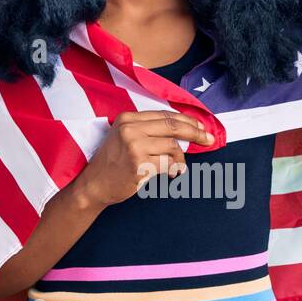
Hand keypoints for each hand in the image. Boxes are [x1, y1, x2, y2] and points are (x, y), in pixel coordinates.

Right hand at [75, 110, 214, 206]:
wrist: (93, 185)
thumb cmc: (112, 163)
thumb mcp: (125, 137)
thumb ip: (149, 131)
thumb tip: (184, 130)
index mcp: (128, 118)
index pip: (164, 115)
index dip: (186, 121)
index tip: (201, 127)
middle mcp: (130, 128)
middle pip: (173, 127)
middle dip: (195, 133)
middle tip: (208, 139)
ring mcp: (134, 146)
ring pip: (172, 147)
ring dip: (180, 158)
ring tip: (178, 167)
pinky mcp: (139, 163)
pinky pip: (168, 163)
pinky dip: (175, 169)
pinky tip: (173, 174)